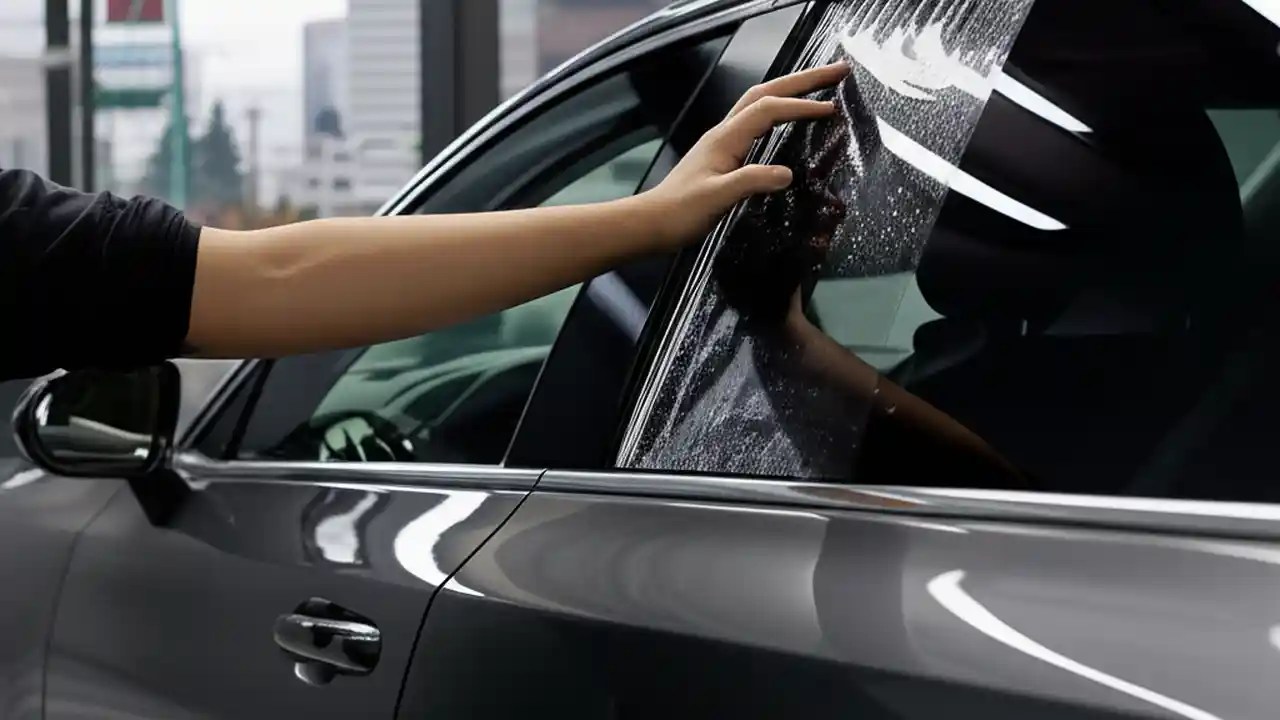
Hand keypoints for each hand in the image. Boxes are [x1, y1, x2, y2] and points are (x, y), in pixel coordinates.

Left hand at [642, 61, 849, 248]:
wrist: (652, 223)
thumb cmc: (681, 212)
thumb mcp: (717, 199)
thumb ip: (750, 182)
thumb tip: (787, 174)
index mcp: (725, 138)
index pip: (768, 110)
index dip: (800, 106)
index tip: (831, 109)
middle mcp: (725, 133)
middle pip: (766, 93)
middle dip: (802, 81)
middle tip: (837, 72)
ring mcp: (723, 142)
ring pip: (760, 104)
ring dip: (790, 91)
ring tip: (820, 87)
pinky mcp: (724, 155)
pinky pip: (756, 123)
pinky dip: (779, 113)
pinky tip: (789, 121)